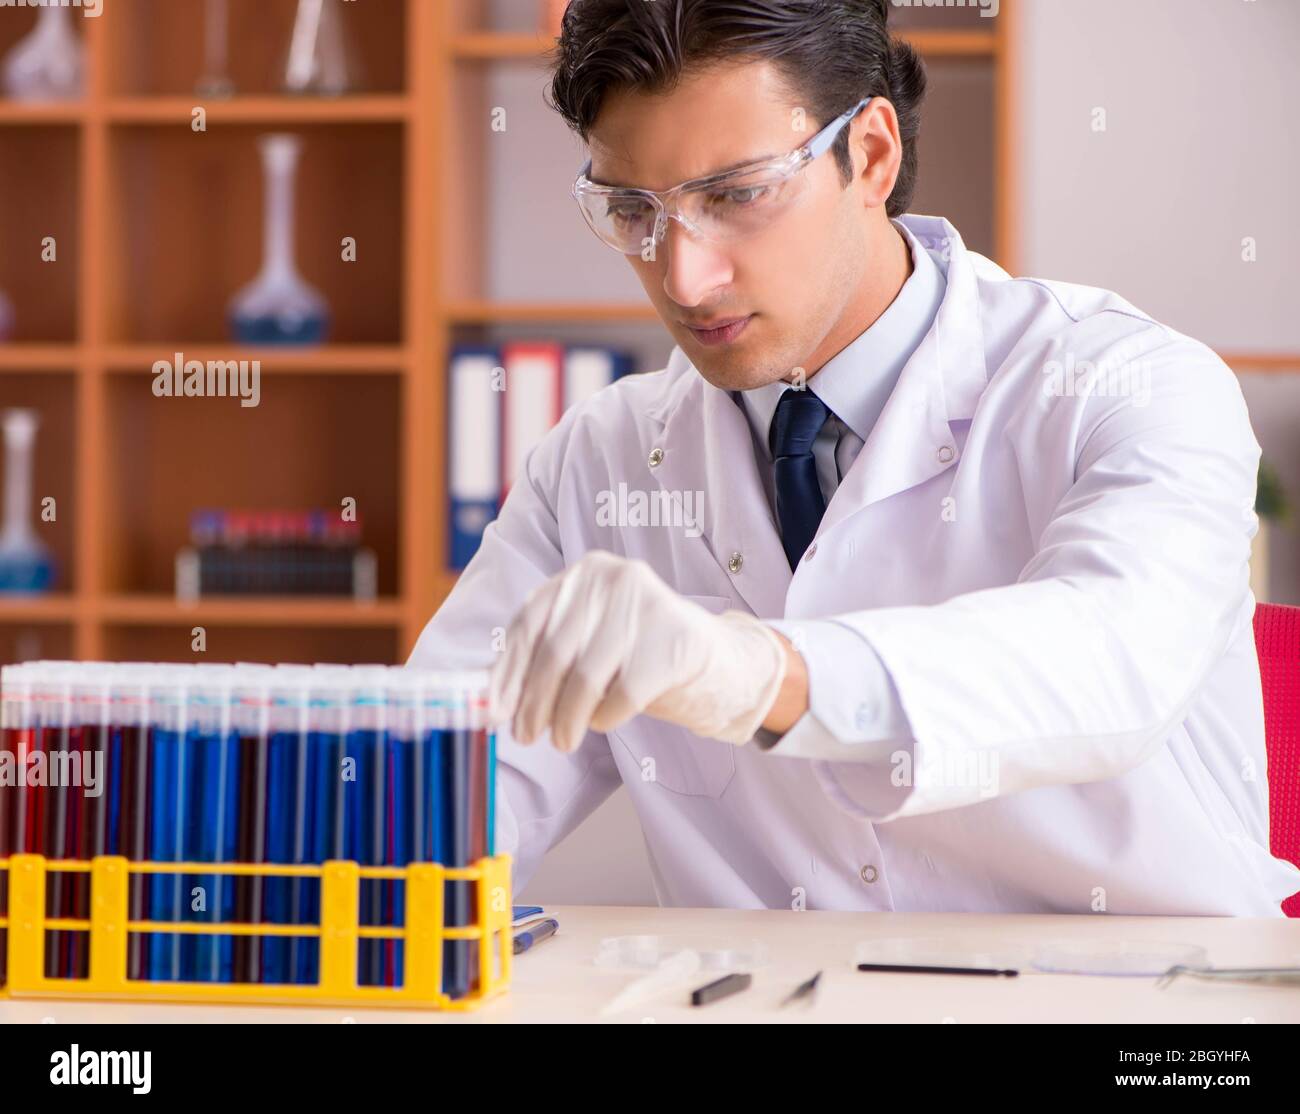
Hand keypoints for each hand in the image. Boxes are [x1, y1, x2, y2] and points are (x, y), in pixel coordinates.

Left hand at [489, 551, 787, 751]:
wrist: (716, 660)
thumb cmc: (636, 655)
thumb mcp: (586, 642)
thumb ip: (541, 660)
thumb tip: (489, 704)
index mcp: (582, 573)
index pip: (529, 624)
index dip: (508, 673)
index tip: (496, 713)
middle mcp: (612, 577)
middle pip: (554, 652)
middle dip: (534, 703)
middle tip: (526, 736)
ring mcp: (646, 605)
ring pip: (585, 678)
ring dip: (566, 719)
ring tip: (562, 741)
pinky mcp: (674, 641)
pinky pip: (622, 695)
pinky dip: (605, 717)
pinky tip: (605, 719)